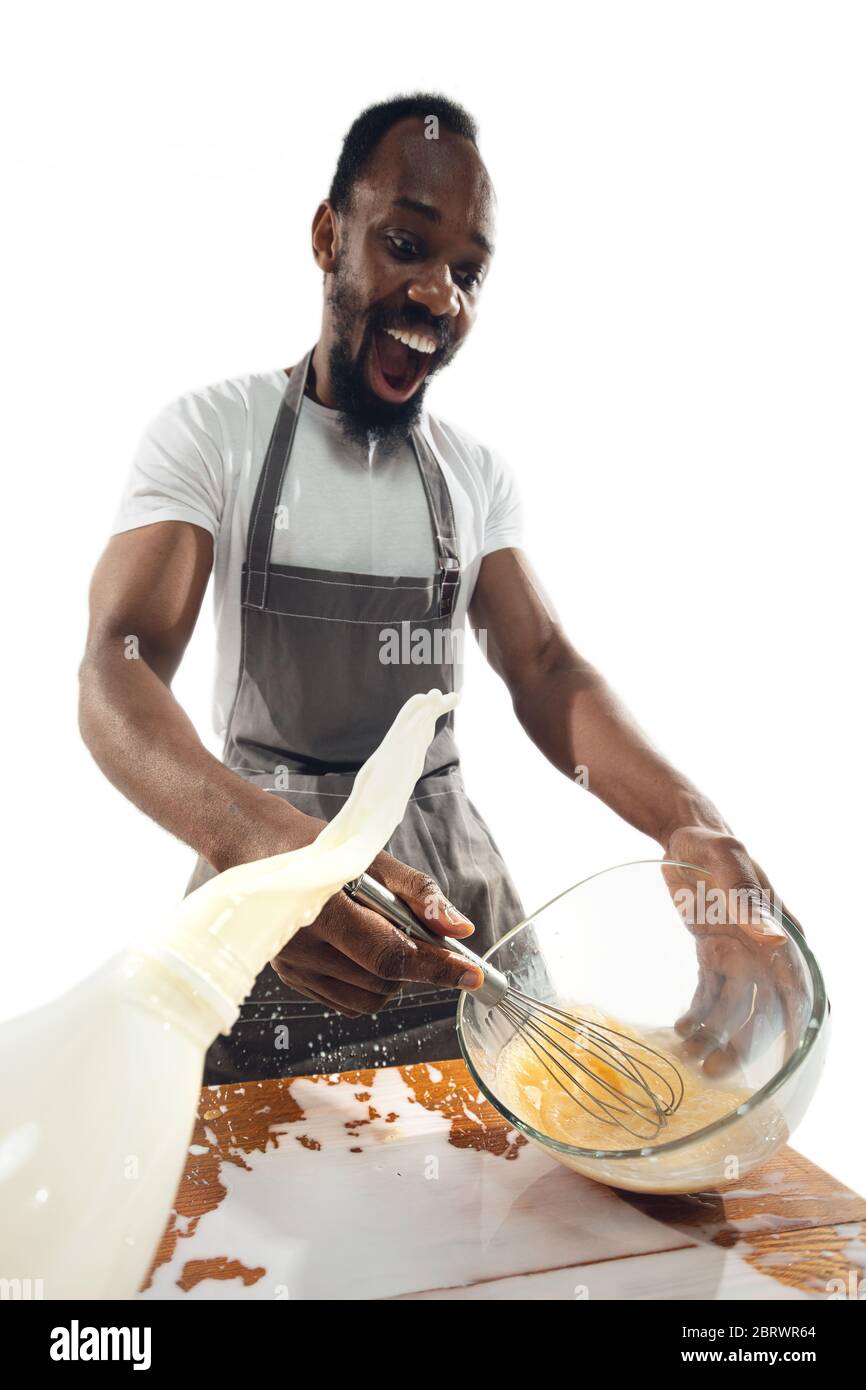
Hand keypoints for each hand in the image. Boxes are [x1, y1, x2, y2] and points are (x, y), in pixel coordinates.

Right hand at [270, 850, 483, 1015]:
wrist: (257, 849)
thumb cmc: (316, 847)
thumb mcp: (371, 856)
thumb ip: (418, 893)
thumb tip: (459, 928)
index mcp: (322, 909)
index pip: (389, 954)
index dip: (435, 968)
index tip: (471, 974)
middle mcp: (302, 946)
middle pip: (383, 981)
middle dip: (416, 965)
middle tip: (423, 937)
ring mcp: (294, 967)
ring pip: (368, 999)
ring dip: (393, 978)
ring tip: (386, 937)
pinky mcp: (292, 978)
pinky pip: (347, 1003)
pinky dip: (369, 986)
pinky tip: (364, 952)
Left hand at [662, 826, 806, 1075]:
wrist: (684, 834)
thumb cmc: (713, 845)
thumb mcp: (729, 862)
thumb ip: (747, 898)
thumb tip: (775, 939)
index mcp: (779, 931)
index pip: (796, 986)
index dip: (796, 1024)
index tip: (788, 1059)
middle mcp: (763, 950)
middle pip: (762, 1008)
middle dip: (743, 1044)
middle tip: (716, 1072)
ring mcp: (738, 954)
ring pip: (734, 1008)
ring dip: (717, 1035)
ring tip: (691, 1058)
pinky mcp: (712, 954)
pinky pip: (709, 994)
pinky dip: (698, 1015)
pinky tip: (682, 1031)